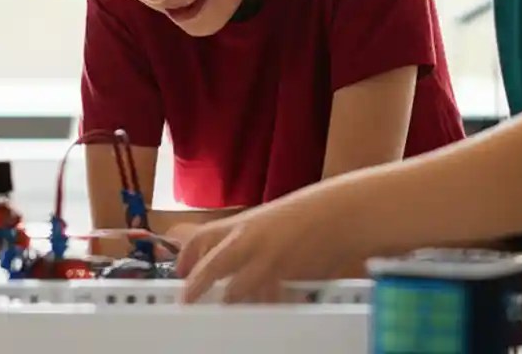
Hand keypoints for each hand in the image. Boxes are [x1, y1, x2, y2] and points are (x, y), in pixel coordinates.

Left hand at [175, 188, 368, 302]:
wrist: (341, 213)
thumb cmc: (307, 215)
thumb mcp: (267, 222)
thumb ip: (249, 243)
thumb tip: (232, 265)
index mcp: (241, 224)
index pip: (200, 239)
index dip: (186, 259)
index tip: (180, 274)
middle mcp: (249, 240)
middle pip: (212, 268)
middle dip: (196, 287)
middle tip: (188, 302)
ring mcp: (268, 260)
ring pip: (237, 290)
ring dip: (231, 301)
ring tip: (229, 308)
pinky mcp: (288, 277)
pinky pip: (268, 300)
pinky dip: (264, 306)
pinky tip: (268, 306)